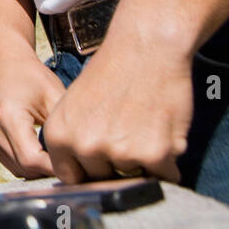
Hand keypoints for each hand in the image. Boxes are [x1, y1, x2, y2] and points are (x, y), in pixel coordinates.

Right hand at [0, 46, 65, 178]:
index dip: (56, 168)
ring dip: (39, 170)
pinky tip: (44, 154)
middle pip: (25, 169)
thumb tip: (81, 153)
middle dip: (50, 171)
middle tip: (74, 163)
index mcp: (8, 117)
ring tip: (60, 158)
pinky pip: (11, 163)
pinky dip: (28, 164)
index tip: (77, 165)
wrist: (2, 63)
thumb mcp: (55, 95)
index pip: (32, 160)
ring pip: (18, 170)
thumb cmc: (28, 75)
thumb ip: (66, 127)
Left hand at [42, 30, 189, 182]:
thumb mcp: (72, 105)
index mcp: (59, 135)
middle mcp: (84, 146)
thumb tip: (78, 174)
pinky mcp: (153, 154)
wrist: (145, 48)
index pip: (71, 177)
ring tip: (146, 128)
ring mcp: (118, 152)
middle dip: (117, 166)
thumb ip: (71, 139)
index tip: (102, 164)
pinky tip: (165, 134)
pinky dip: (169, 162)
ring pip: (135, 177)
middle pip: (103, 179)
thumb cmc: (111, 73)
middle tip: (129, 135)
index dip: (89, 172)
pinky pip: (165, 175)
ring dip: (145, 163)